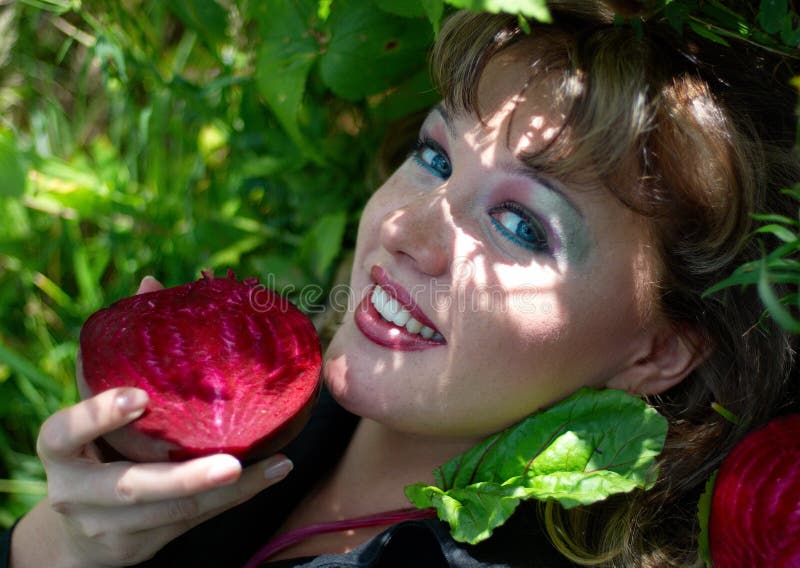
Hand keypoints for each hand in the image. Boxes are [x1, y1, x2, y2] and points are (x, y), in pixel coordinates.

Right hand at [12, 277, 294, 567]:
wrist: (79, 525)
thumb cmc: (95, 443)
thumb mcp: (98, 404)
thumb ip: (121, 354)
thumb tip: (151, 282)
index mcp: (59, 447)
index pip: (67, 430)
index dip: (98, 415)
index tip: (138, 397)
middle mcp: (75, 489)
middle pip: (129, 488)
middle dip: (181, 479)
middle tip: (230, 464)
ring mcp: (105, 523)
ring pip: (171, 513)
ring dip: (226, 493)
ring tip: (274, 465)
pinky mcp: (136, 543)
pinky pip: (191, 523)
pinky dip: (233, 499)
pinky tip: (273, 473)